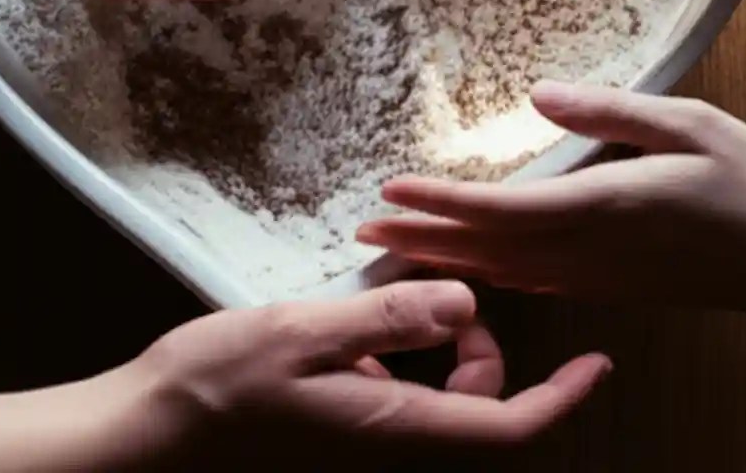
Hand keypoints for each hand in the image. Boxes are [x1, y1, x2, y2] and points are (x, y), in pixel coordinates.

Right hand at [106, 280, 610, 468]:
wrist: (148, 440)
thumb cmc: (215, 388)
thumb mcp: (304, 333)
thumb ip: (388, 319)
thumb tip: (466, 304)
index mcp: (395, 430)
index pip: (507, 427)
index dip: (563, 398)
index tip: (598, 362)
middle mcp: (388, 449)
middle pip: (477, 411)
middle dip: (483, 355)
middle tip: (450, 295)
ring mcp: (360, 448)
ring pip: (434, 407)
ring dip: (434, 356)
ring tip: (394, 298)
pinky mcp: (335, 438)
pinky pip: (391, 404)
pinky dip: (391, 363)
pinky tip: (345, 328)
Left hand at [358, 82, 745, 317]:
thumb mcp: (691, 125)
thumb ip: (610, 112)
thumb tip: (538, 94)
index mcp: (604, 204)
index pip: (499, 209)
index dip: (437, 204)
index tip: (387, 195)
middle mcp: (590, 250)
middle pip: (485, 249)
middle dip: (419, 242)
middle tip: (361, 237)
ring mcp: (600, 276)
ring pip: (504, 272)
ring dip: (446, 261)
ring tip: (397, 253)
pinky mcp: (614, 287)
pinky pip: (536, 283)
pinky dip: (491, 275)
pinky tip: (472, 271)